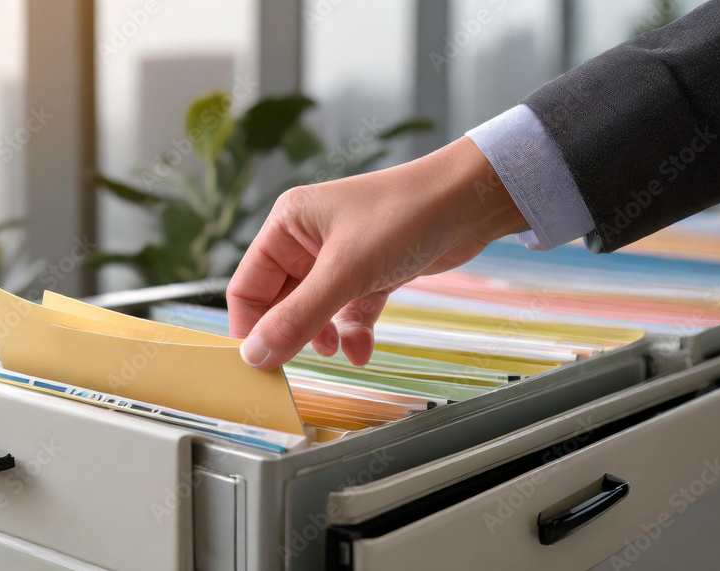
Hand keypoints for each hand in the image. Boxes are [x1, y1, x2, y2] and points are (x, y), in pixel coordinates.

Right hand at [227, 137, 528, 369]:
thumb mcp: (346, 273)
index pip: (248, 286)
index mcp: (287, 225)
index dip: (250, 327)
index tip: (257, 367)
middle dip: (289, 335)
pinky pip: (350, 311)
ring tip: (333, 351)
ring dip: (321, 335)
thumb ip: (298, 318)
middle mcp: (308, 240)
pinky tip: (362, 351)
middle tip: (292, 370)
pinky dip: (353, 332)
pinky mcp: (371, 271)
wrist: (471, 200)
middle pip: (280, 302)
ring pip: (315, 310)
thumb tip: (255, 357)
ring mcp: (340, 257)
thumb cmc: (404, 217)